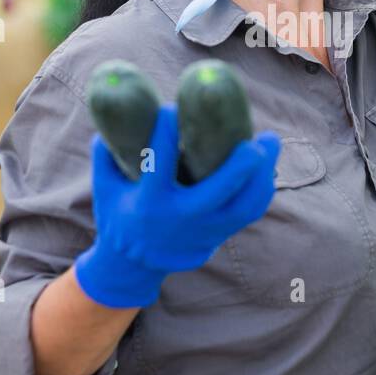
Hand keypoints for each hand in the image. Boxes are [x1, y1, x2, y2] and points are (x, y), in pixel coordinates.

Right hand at [74, 102, 281, 307]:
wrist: (132, 267)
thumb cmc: (118, 218)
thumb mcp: (105, 189)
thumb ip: (105, 156)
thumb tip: (109, 118)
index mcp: (149, 203)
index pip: (158, 166)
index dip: (166, 135)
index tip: (174, 107)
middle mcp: (179, 218)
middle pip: (218, 192)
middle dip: (240, 165)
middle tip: (255, 138)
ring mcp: (202, 230)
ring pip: (243, 206)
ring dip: (262, 175)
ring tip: (271, 144)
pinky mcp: (217, 236)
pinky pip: (248, 214)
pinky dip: (261, 191)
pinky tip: (268, 168)